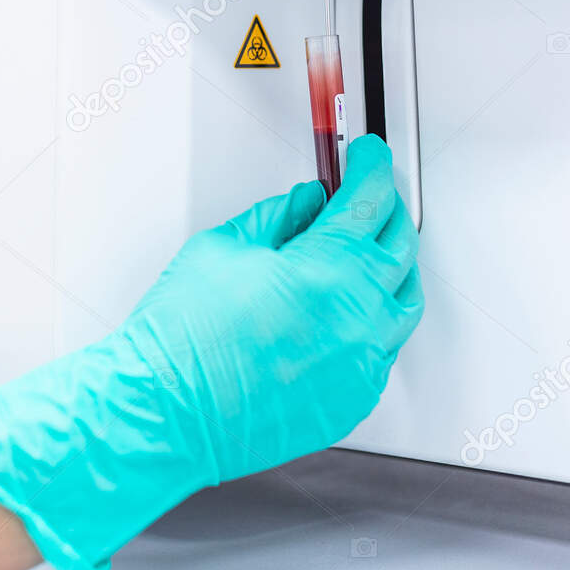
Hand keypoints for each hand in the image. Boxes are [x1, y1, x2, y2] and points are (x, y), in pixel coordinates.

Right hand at [0, 135, 422, 569]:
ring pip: (405, 300)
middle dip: (387, 210)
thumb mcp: (222, 247)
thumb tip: (308, 202)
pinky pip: (385, 348)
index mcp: (325, 268)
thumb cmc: (180, 338)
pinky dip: (375, 320)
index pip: (373, 199)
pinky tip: (349, 309)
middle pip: (401, 244)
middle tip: (367, 197)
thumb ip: (278, 217)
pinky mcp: (354, 398)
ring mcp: (361, 362)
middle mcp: (355, 315)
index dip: (373, 168)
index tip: (368, 158)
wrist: (164, 410)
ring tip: (364, 253)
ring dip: (391, 267)